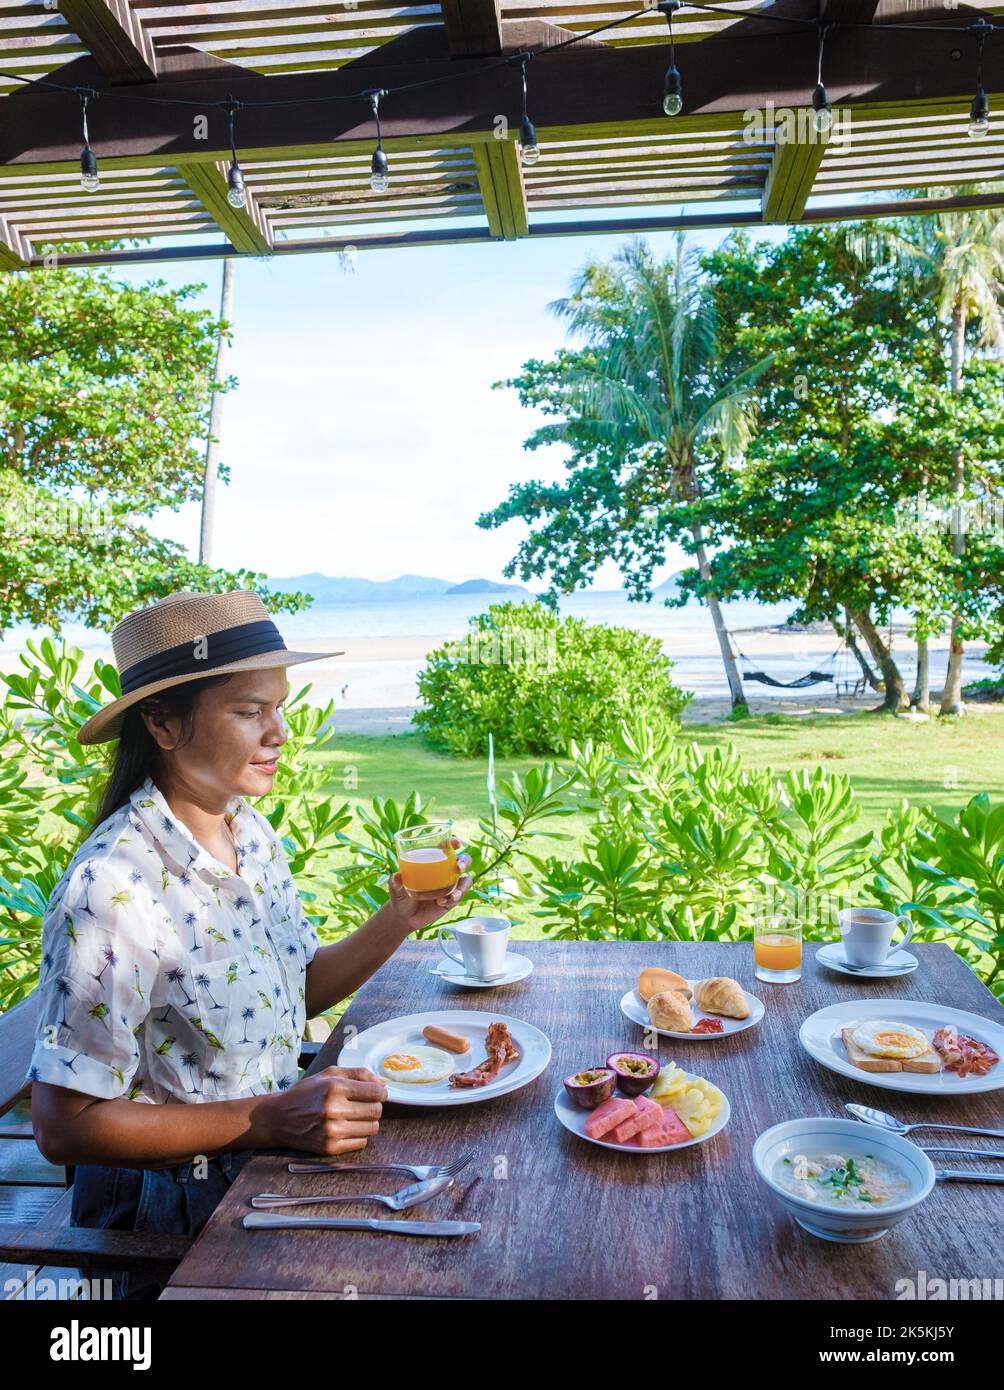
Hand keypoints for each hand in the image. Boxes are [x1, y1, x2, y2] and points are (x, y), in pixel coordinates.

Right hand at [266, 1066, 386, 1155]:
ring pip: (372, 1128)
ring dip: (368, 1122)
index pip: (376, 1092)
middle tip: (363, 1105)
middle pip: (376, 1111)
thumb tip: (384, 1082)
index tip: (376, 1093)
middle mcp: (334, 1109)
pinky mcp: (330, 1148)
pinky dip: (358, 1135)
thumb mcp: (329, 1074)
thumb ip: (358, 1074)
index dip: (381, 1093)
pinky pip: (361, 1143)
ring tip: (355, 1117)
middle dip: (375, 1106)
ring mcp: (332, 1131)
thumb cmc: (305, 1094)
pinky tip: (346, 1128)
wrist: (279, 1118)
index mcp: (335, 1087)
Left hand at [386, 837, 472, 932]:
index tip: (456, 844)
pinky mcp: (452, 899)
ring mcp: (450, 885)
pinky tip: (442, 903)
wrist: (405, 917)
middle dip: (465, 862)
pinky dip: (453, 899)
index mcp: (432, 861)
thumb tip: (396, 876)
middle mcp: (445, 871)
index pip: (446, 848)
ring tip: (453, 895)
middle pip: (463, 861)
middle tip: (458, 868)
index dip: (453, 842)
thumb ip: (395, 883)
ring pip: (466, 880)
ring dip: (463, 886)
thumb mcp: (396, 890)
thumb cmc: (400, 896)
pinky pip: (459, 896)